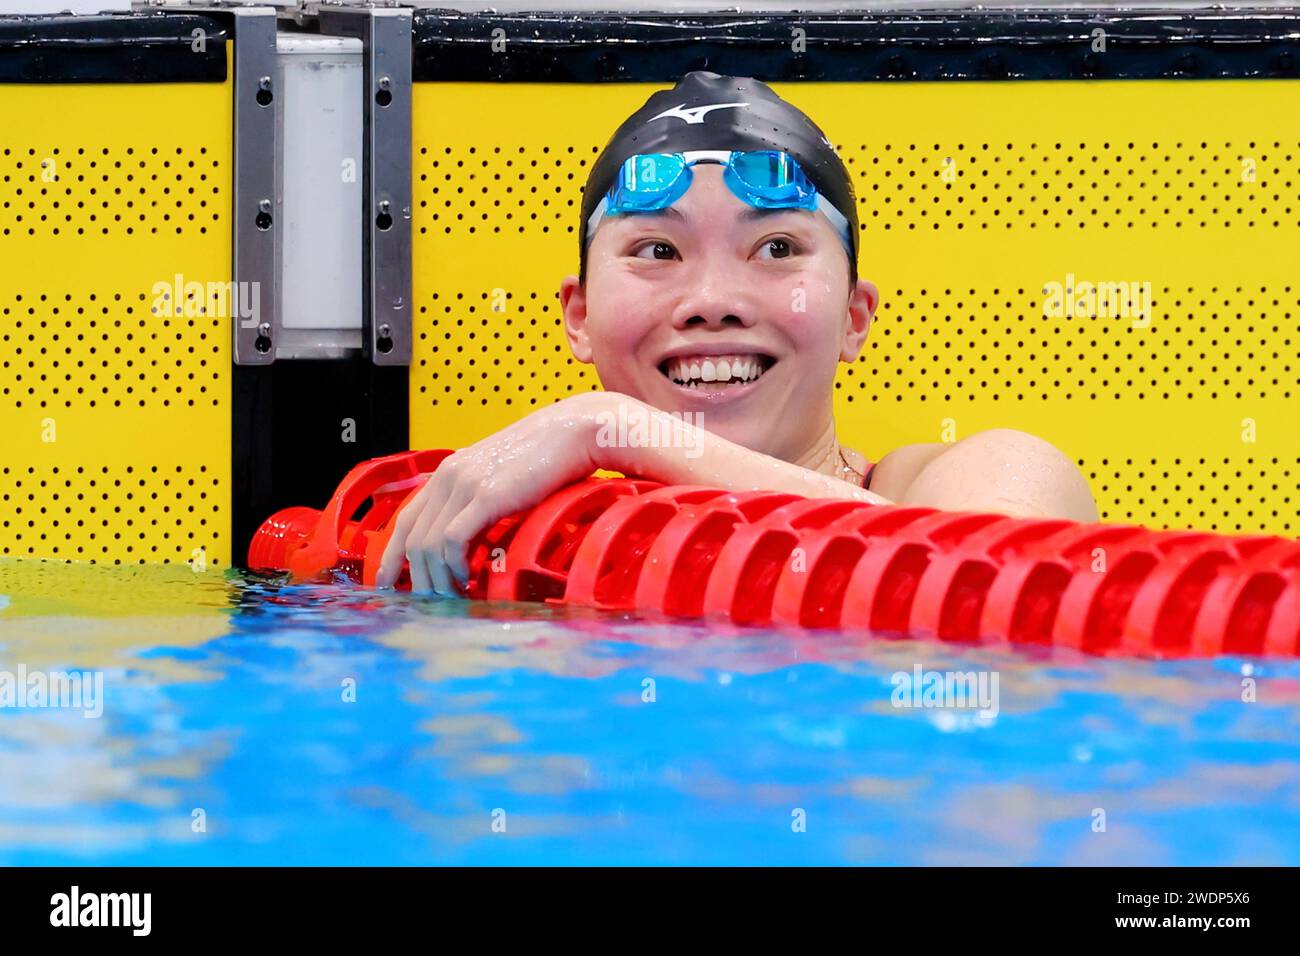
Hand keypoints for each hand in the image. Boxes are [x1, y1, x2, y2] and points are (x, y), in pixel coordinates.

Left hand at [375, 393, 608, 594]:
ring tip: (454, 595)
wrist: (573, 432)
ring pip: (428, 544)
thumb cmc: (546, 457)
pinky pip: (453, 540)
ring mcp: (465, 485)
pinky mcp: (487, 496)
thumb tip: (473, 544)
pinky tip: (468, 576)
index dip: (390, 554)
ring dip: (437, 577)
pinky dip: (455, 565)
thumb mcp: (501, 478)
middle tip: (432, 601)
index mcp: (449, 472)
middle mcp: (449, 477)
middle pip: (413, 538)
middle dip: (417, 576)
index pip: (406, 519)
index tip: (386, 581)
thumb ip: (480, 503)